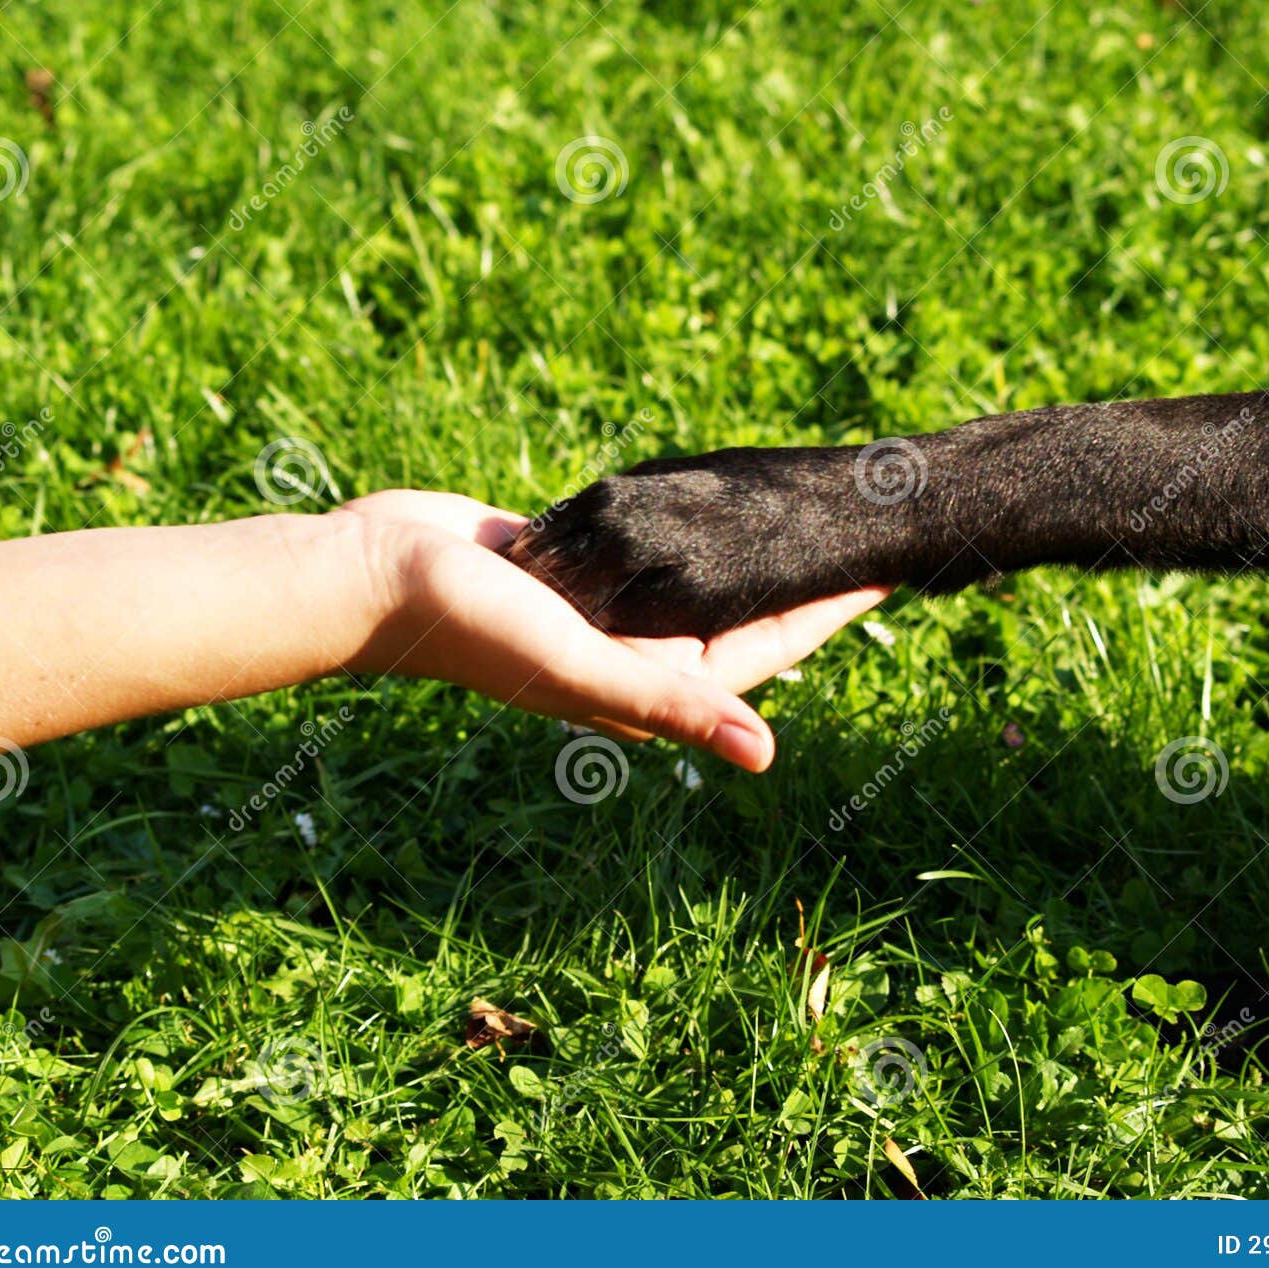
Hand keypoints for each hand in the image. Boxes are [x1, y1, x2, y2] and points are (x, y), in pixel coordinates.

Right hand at [342, 491, 886, 770]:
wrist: (375, 579)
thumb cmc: (474, 629)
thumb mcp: (580, 667)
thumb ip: (671, 703)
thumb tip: (766, 757)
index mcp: (648, 680)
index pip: (763, 650)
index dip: (828, 613)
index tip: (892, 572)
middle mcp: (634, 651)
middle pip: (743, 616)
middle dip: (803, 582)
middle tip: (868, 532)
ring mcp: (603, 610)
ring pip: (701, 580)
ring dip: (753, 556)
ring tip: (807, 518)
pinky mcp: (572, 567)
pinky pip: (653, 551)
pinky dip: (691, 533)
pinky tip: (718, 508)